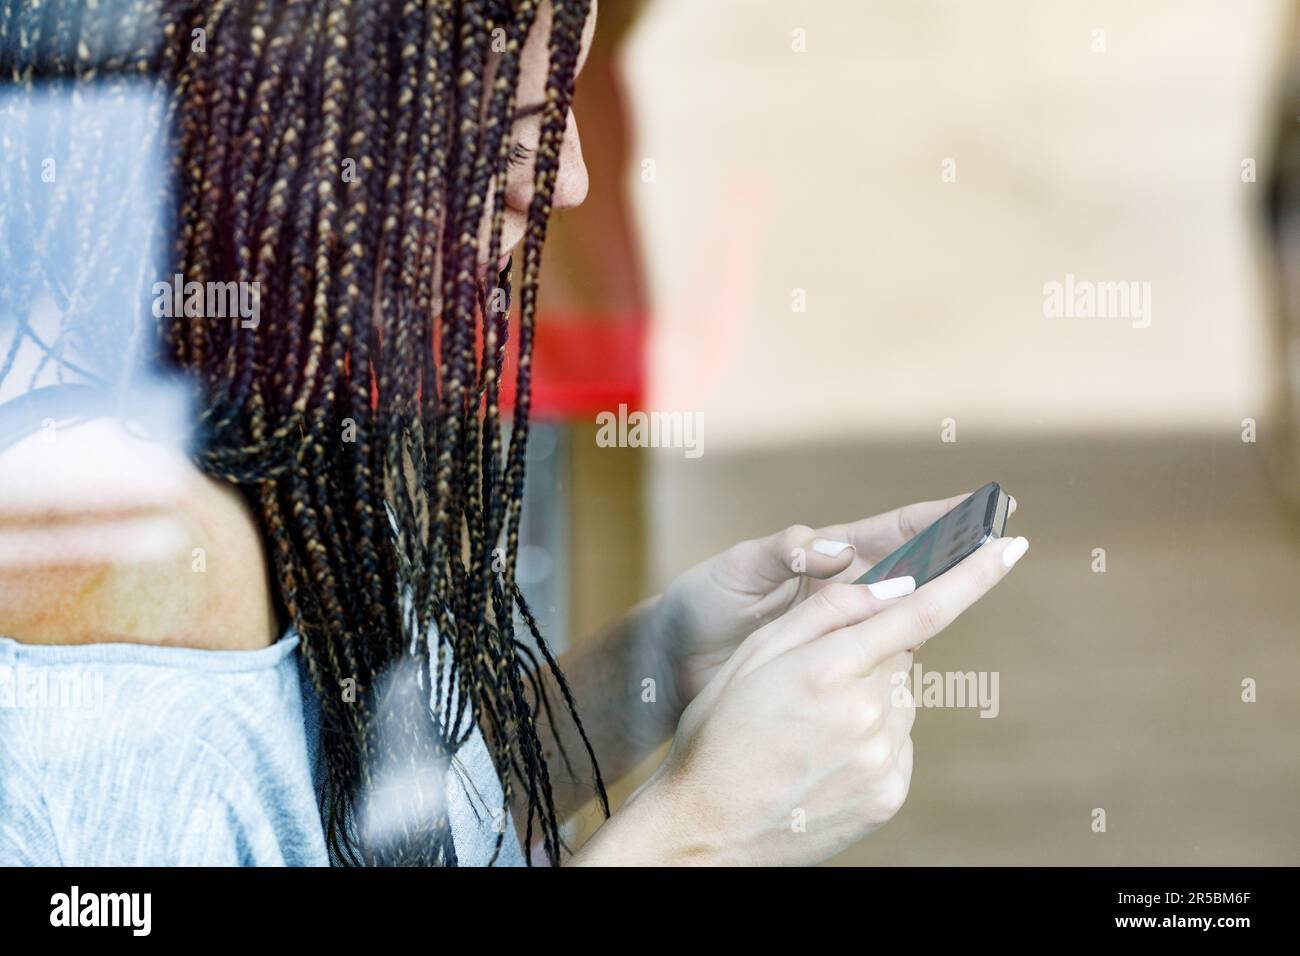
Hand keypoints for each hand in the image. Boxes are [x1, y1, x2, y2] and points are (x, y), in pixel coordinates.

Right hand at [579, 532, 1028, 865]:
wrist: (707, 829)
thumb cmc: (719, 731)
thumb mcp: (753, 655)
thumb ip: (824, 612)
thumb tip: (890, 588)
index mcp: (827, 668)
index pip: (920, 611)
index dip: (972, 576)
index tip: (1011, 546)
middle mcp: (865, 712)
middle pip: (898, 656)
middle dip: (867, 656)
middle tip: (807, 688)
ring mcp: (882, 759)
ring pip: (897, 699)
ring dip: (867, 700)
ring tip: (808, 732)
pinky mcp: (890, 793)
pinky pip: (897, 742)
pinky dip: (871, 739)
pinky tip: (825, 757)